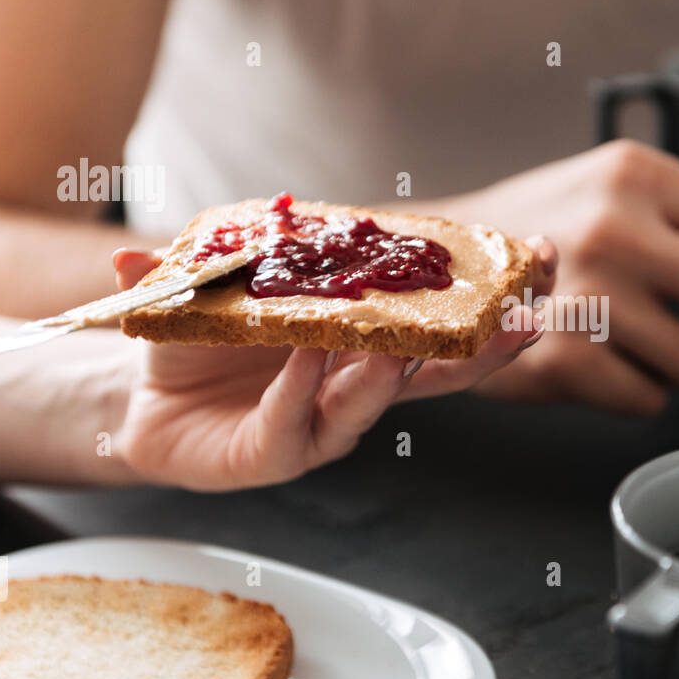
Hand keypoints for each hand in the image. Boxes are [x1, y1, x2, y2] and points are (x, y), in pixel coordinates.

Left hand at [110, 248, 550, 490]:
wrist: (142, 402)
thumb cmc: (197, 343)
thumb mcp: (213, 285)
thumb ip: (217, 255)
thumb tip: (199, 224)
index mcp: (359, 342)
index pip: (434, 321)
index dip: (485, 298)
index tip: (536, 261)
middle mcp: (352, 386)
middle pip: (433, 373)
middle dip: (481, 348)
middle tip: (521, 318)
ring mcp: (318, 423)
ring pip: (370, 403)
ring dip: (389, 372)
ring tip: (400, 343)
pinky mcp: (273, 454)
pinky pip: (293, 421)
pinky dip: (301, 389)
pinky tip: (307, 359)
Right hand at [439, 140, 678, 413]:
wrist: (428, 266)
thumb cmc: (530, 233)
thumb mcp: (609, 195)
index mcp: (639, 174)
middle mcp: (616, 226)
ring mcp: (585, 294)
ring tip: (625, 337)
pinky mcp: (557, 356)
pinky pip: (643, 399)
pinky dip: (631, 392)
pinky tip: (589, 359)